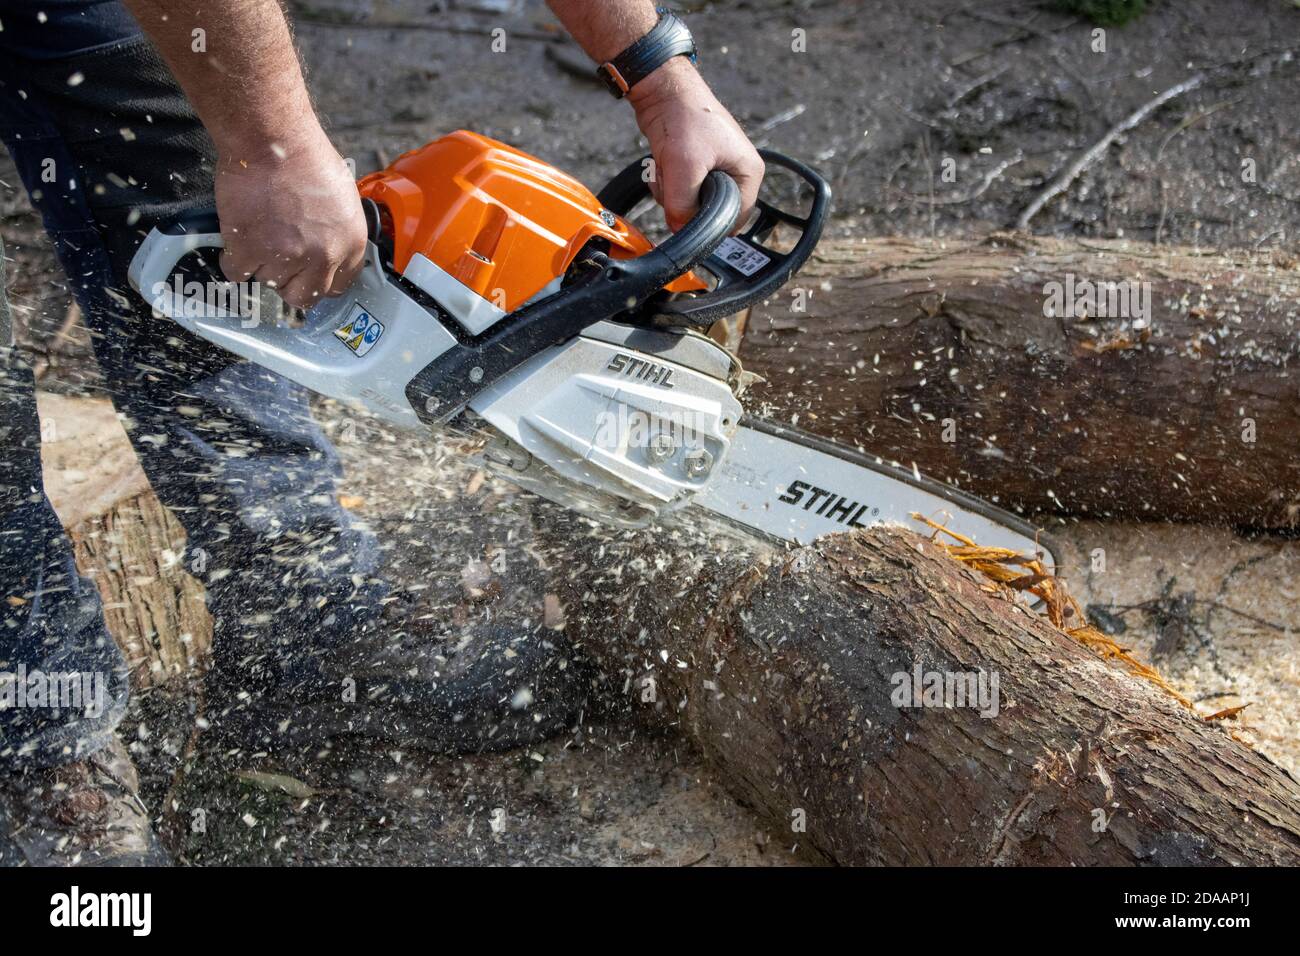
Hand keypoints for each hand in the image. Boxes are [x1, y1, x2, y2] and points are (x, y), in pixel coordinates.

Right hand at [214, 128, 366, 309]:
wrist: (271, 139)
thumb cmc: (305, 156)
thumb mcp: (343, 199)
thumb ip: (337, 233)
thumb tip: (328, 251)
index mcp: (351, 243)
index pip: (338, 286)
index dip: (318, 281)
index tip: (308, 275)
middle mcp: (322, 256)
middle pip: (302, 296)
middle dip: (289, 281)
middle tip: (279, 260)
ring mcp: (285, 256)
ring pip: (268, 282)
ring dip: (261, 263)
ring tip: (260, 231)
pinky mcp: (249, 250)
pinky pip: (237, 273)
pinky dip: (234, 259)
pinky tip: (239, 237)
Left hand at [629, 58, 763, 232]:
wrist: (663, 91)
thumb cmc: (685, 119)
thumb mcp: (685, 169)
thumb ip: (683, 207)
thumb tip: (679, 231)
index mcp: (748, 173)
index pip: (734, 219)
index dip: (709, 225)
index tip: (686, 218)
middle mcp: (736, 172)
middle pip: (709, 212)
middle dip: (685, 202)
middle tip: (673, 181)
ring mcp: (715, 168)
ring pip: (690, 203)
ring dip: (671, 191)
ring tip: (666, 165)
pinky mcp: (695, 165)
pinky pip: (679, 190)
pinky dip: (666, 181)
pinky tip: (661, 163)